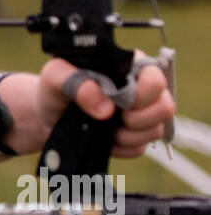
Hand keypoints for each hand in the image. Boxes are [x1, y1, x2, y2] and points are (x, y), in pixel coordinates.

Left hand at [37, 55, 175, 158]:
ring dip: (128, 136)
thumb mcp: (54, 77)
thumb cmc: (55, 90)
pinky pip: (141, 148)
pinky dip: (121, 148)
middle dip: (138, 119)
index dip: (145, 93)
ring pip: (156, 130)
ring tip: (106, 129)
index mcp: (127, 66)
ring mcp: (140, 114)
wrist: (48, 117)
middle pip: (165, 107)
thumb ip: (75, 81)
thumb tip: (104, 106)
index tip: (121, 101)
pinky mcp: (134, 136)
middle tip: (114, 118)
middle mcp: (140, 89)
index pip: (156, 77)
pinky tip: (105, 138)